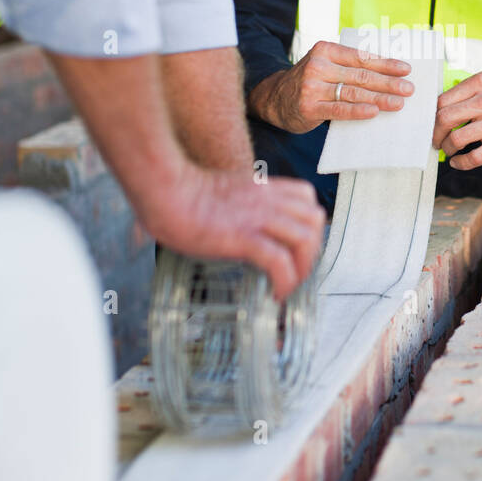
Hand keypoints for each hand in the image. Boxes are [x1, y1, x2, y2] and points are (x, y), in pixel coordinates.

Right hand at [145, 162, 325, 301]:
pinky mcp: (243, 237)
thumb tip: (243, 223)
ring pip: (305, 240)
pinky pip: (279, 261)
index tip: (297, 247)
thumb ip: (244, 203)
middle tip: (295, 270)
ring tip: (287, 285)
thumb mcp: (226, 191)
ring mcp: (258, 218)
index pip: (306, 197)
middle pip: (315, 219)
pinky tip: (274, 293)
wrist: (166, 193)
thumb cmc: (183, 195)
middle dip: (312, 249)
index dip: (309, 224)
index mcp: (263, 187)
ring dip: (302, 268)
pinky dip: (284, 281)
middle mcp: (267, 200)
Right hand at [250, 40, 414, 133]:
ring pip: (353, 92)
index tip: (405, 69)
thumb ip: (347, 65)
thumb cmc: (309, 81)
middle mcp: (318, 66)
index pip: (361, 57)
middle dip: (388, 82)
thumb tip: (387, 72)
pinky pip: (339, 109)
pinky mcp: (309, 107)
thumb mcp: (324, 64)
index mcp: (325, 50)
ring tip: (398, 102)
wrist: (274, 99)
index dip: (385, 63)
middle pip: (360, 75)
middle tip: (408, 89)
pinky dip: (358, 111)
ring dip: (379, 98)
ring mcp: (312, 87)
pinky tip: (374, 112)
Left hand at [432, 72, 481, 169]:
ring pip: (456, 139)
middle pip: (444, 119)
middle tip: (435, 139)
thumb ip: (467, 92)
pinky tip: (457, 162)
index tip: (432, 123)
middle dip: (435, 133)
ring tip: (448, 149)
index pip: (443, 100)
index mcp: (480, 84)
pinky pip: (474, 157)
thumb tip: (439, 109)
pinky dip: (460, 163)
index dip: (432, 115)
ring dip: (447, 148)